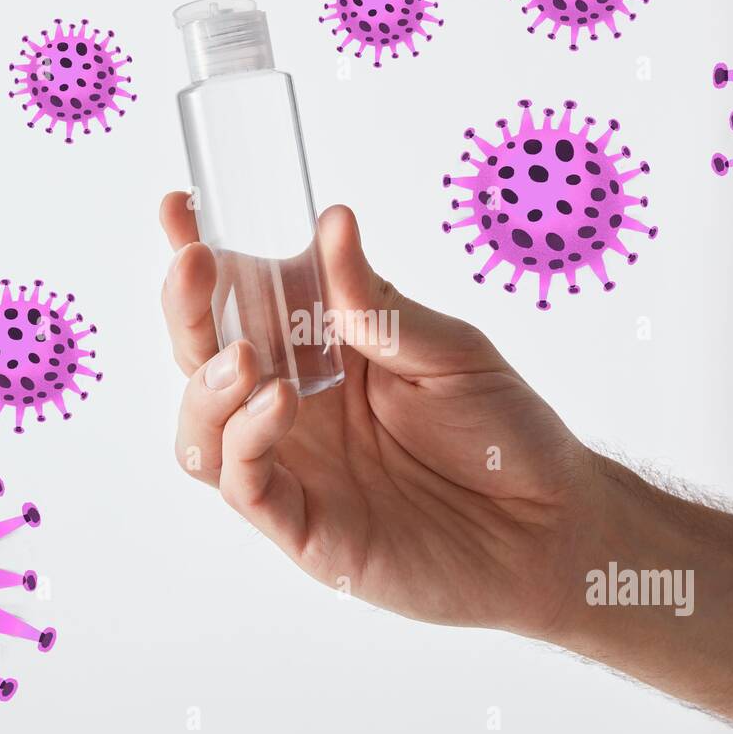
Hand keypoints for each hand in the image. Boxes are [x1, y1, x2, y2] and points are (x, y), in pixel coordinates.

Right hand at [160, 191, 595, 637]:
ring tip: (242, 355)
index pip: (247, 299)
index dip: (206, 258)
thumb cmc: (507, 434)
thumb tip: (332, 223)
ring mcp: (295, 466)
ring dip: (202, 383)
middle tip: (194, 264)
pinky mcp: (303, 525)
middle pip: (204, 355)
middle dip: (187, 307)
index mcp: (325, 352)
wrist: (552, 527)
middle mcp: (295, 405)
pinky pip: (244, 482)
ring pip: (201, 424)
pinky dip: (246, 437)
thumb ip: (379, 304)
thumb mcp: (452, 351)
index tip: (180, 206)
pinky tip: (278, 401)